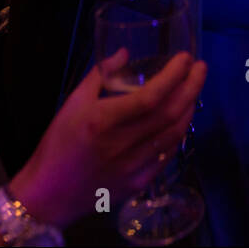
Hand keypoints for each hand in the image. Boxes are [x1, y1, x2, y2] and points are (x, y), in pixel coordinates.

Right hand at [10, 50, 207, 227]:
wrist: (48, 194)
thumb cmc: (58, 144)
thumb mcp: (72, 103)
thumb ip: (100, 75)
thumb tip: (125, 53)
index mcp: (103, 121)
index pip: (150, 96)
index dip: (174, 76)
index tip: (186, 59)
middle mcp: (122, 144)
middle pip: (170, 113)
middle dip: (191, 87)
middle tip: (201, 68)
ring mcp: (133, 167)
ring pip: (174, 135)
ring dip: (189, 109)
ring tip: (193, 90)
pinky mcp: (138, 183)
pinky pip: (167, 155)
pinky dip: (178, 134)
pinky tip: (181, 120)